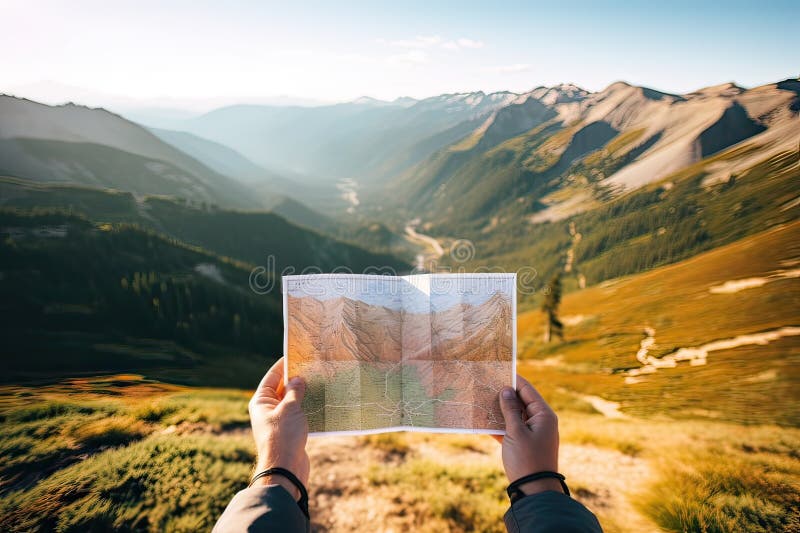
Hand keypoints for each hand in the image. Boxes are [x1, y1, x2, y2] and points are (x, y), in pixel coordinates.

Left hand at [248, 357, 308, 498]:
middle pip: (283, 388)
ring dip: (305, 393)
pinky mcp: (290, 431)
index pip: (272, 376)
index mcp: (261, 401)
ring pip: (292, 401)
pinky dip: (308, 406)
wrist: (285, 469)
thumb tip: (298, 379)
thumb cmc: (283, 436)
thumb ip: (295, 391)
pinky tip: (322, 400)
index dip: (284, 364)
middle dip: (297, 378)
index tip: (297, 353)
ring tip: (321, 380)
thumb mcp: (290, 409)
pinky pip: (299, 413)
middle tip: (313, 365)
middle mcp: (268, 410)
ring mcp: (279, 421)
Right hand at [494, 375, 561, 495]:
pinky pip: (511, 428)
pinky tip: (482, 419)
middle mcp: (540, 421)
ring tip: (481, 398)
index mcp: (544, 415)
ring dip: (499, 409)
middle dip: (504, 394)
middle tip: (486, 383)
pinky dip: (499, 424)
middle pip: (520, 401)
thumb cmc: (527, 459)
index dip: (513, 379)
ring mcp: (532, 433)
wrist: (533, 490)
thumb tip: (506, 390)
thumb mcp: (515, 432)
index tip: (498, 369)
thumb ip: (510, 409)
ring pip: (514, 415)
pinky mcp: (524, 443)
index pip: (527, 390)